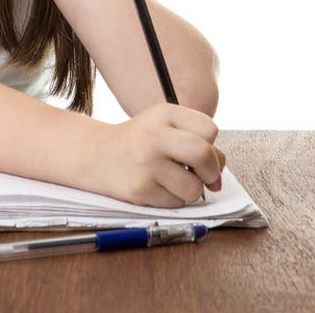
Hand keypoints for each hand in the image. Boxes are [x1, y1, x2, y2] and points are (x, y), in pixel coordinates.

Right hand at [90, 102, 226, 207]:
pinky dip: (173, 199)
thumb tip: (219, 177)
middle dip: (212, 170)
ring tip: (171, 178)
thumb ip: (197, 140)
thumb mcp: (165, 125)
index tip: (201, 150)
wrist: (98, 155)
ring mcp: (146, 164)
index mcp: (164, 113)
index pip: (209, 128)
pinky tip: (157, 186)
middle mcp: (153, 136)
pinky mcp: (140, 189)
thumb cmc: (140, 141)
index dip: (211, 144)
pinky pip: (176, 203)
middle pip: (204, 154)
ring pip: (193, 187)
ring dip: (190, 188)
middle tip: (204, 174)